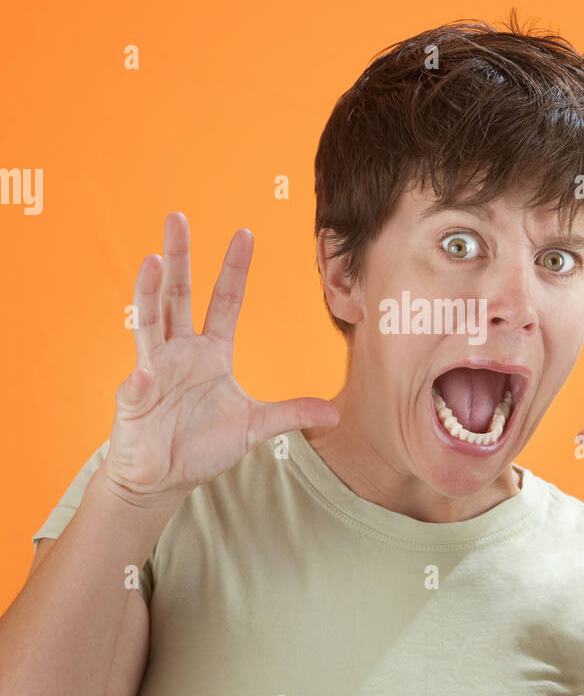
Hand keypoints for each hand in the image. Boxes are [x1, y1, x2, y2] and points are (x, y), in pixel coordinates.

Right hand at [102, 211, 338, 506]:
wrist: (165, 478)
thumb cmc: (203, 447)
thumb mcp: (254, 427)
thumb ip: (290, 414)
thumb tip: (336, 414)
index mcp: (210, 352)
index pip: (224, 301)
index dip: (234, 269)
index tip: (244, 233)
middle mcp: (180, 352)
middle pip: (178, 295)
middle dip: (178, 257)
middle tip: (178, 217)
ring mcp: (154, 370)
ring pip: (149, 322)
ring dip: (148, 292)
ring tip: (151, 261)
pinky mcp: (136, 399)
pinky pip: (138, 386)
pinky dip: (141, 380)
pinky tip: (145, 373)